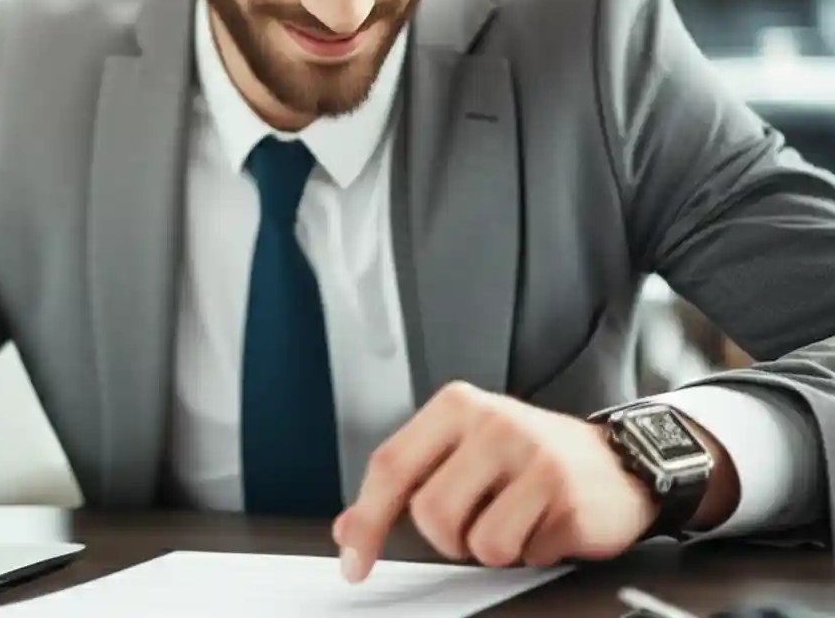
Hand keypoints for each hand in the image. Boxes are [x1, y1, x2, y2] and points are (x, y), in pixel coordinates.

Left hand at [333, 381, 662, 580]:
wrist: (619, 460)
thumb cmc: (529, 457)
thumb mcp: (463, 450)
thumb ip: (407, 482)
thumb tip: (348, 529)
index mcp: (456, 406)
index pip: (390, 466)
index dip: (366, 521)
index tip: (353, 561)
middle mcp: (493, 423)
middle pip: (430, 513)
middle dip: (447, 538)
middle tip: (474, 525)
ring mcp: (534, 457)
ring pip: (476, 542)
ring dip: (490, 549)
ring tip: (514, 520)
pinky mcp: (567, 496)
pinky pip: (523, 554)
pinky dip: (529, 553)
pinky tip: (546, 523)